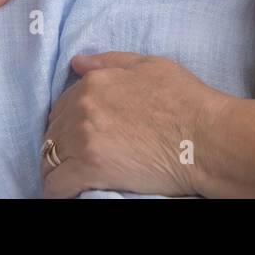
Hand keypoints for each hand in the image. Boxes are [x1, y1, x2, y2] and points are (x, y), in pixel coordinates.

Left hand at [41, 52, 225, 197]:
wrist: (206, 138)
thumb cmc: (186, 101)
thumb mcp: (149, 65)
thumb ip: (109, 62)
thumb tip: (77, 63)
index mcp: (94, 83)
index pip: (62, 105)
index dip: (68, 121)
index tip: (76, 135)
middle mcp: (82, 107)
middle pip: (53, 131)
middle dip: (60, 144)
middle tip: (75, 158)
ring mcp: (84, 139)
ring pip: (49, 158)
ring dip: (55, 167)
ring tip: (67, 177)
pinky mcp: (90, 168)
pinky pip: (56, 184)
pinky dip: (56, 190)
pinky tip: (65, 193)